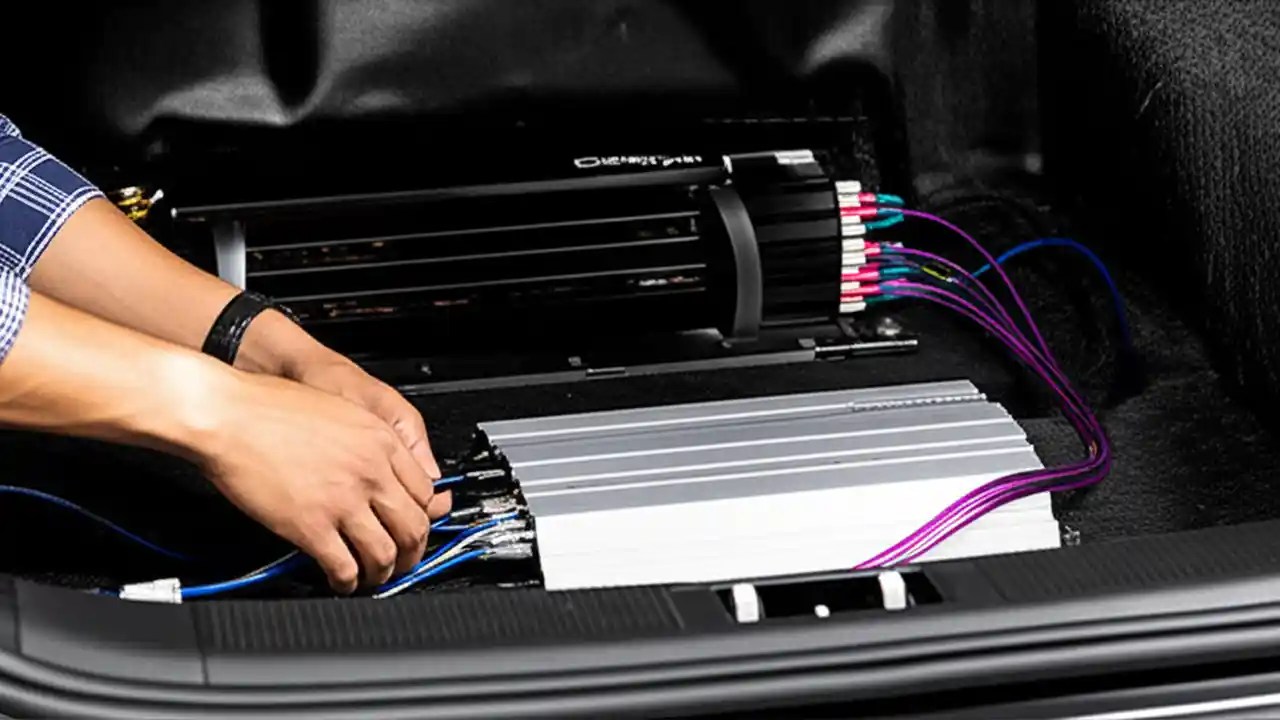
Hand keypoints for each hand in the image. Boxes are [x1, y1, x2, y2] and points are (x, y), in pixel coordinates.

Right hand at [191, 370, 440, 592]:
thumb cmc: (271, 408)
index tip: (413, 527)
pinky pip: (345, 567)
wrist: (228, 414)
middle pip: (414, 527)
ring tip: (372, 578)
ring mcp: (343, 500)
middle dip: (412, 554)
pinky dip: (348, 583)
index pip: (426, 491)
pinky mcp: (311, 526)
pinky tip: (341, 582)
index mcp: (381, 440)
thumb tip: (384, 469)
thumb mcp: (341, 411)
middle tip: (402, 563)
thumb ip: (370, 443)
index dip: (423, 517)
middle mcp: (371, 471)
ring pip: (386, 554)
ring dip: (383, 574)